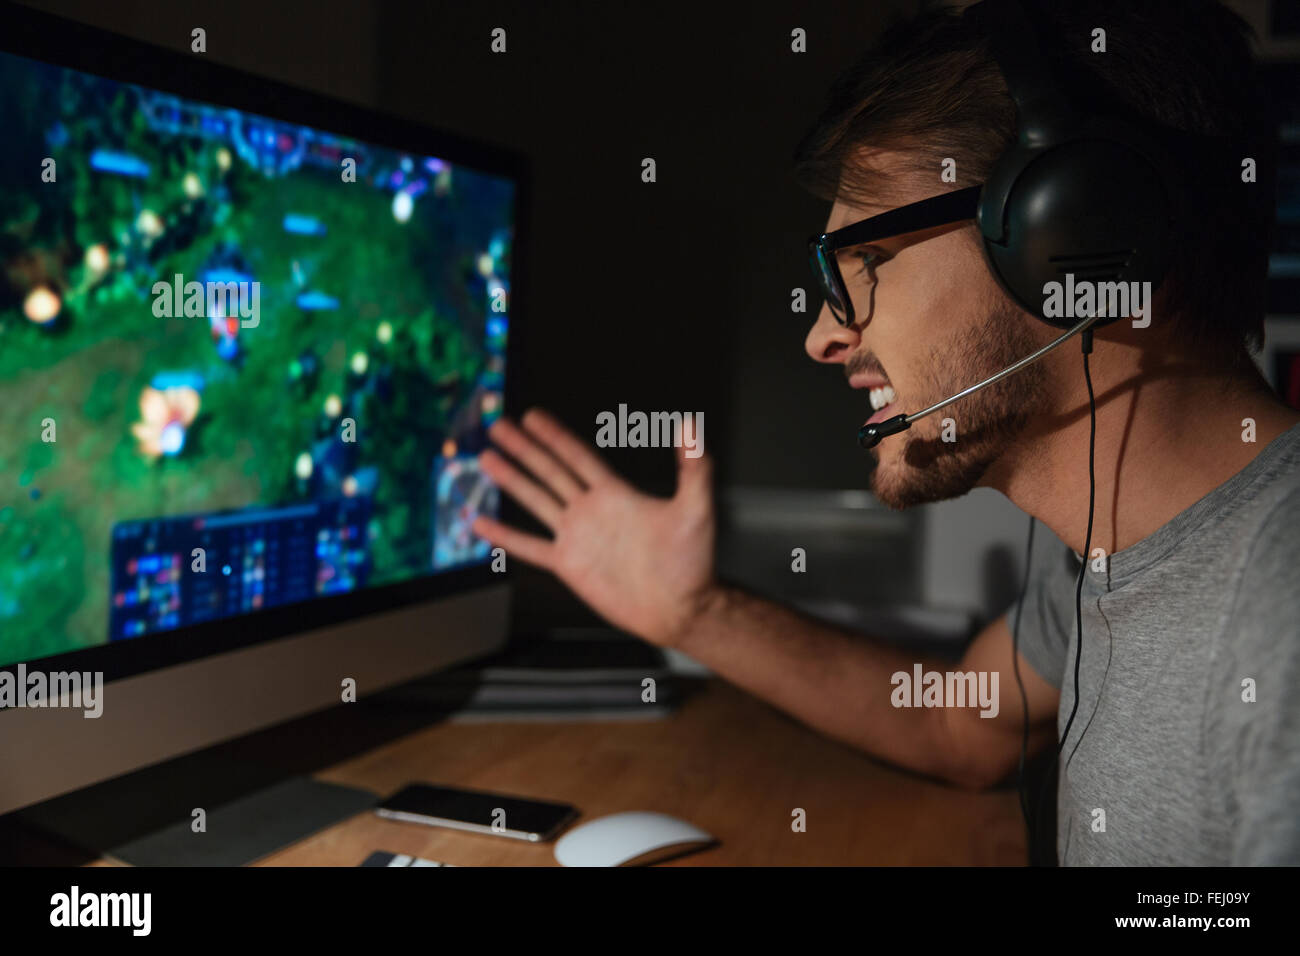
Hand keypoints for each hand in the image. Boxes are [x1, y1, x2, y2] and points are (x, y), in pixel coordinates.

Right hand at [471, 408, 717, 648]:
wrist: (679, 608)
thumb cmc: (692, 563)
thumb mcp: (696, 509)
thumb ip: (694, 468)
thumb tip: (690, 428)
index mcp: (616, 494)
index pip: (578, 457)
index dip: (555, 436)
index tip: (534, 417)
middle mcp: (592, 511)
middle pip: (550, 471)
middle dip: (524, 449)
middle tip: (500, 427)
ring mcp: (578, 537)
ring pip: (535, 501)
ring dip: (511, 481)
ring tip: (486, 460)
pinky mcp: (569, 564)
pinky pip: (530, 548)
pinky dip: (505, 537)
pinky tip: (482, 524)